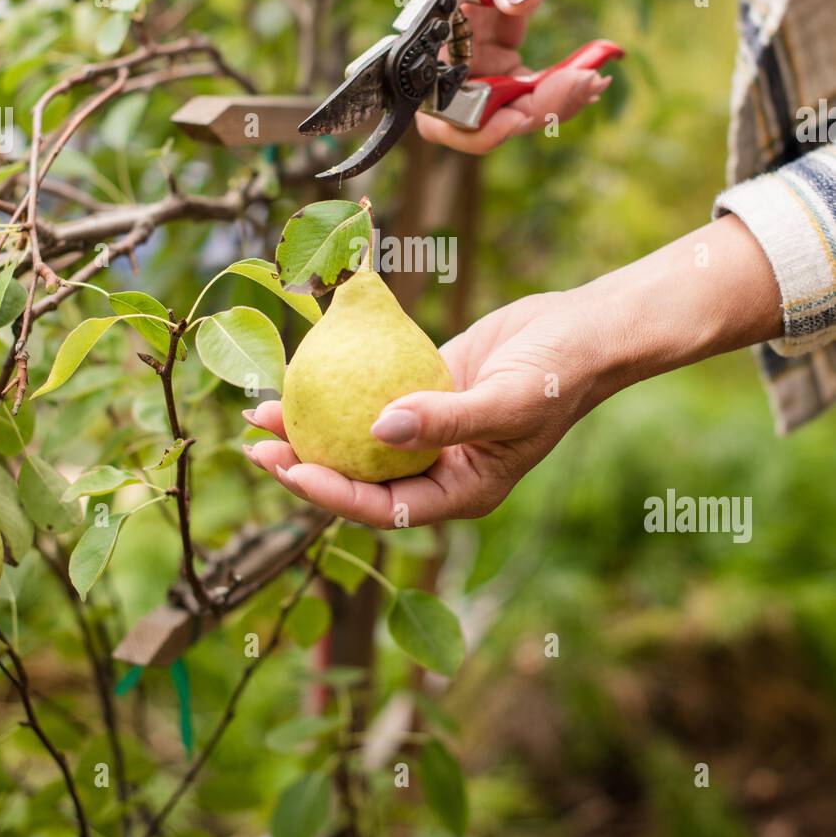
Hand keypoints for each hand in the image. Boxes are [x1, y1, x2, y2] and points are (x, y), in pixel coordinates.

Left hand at [243, 217, 783, 528]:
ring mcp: (429, 431)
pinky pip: (370, 393)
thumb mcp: (504, 403)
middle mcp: (439, 469)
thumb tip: (377, 429)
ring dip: (313, 427)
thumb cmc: (557, 374)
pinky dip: (338, 387)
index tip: (290, 469)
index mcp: (460, 492)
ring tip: (261, 414)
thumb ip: (444, 421)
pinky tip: (302, 373)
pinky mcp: (423, 390)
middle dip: (306, 466)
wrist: (582, 330)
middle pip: (360, 478)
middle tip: (255, 450)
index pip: (384, 506)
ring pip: (357, 437)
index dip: (333, 495)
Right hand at [417, 0, 610, 153]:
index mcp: (432, 37)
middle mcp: (451, 61)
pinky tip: (591, 74)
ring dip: (554, 103)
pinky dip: (561, 89)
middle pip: (481, 119)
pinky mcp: (504, 64)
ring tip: (595, 77)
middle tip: (582, 82)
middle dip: (532, 112)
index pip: (436, 108)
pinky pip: (530, 93)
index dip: (470, 126)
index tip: (516, 119)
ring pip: (512, 112)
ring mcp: (478, 67)